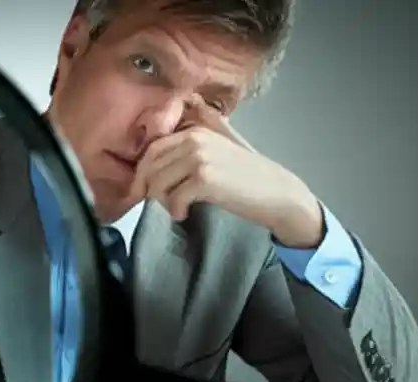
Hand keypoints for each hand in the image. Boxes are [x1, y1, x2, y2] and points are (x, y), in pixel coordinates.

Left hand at [130, 98, 324, 248]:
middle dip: (148, 190)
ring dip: (163, 202)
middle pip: (150, 167)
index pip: (152, 150)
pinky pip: (173, 198)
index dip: (141, 174)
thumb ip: (191, 148)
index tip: (140, 192)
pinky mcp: (205, 178)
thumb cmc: (246, 177)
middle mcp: (195, 139)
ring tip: (179, 208)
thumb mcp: (219, 151)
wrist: (276, 192)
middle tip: (162, 205)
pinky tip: (185, 214)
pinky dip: (175, 211)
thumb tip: (152, 161)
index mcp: (195, 131)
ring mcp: (199, 157)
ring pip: (157, 183)